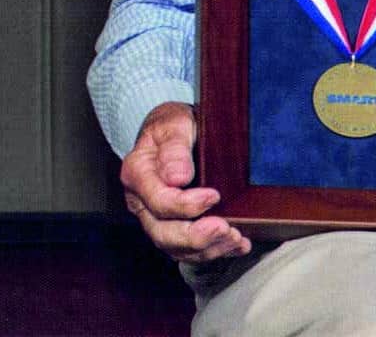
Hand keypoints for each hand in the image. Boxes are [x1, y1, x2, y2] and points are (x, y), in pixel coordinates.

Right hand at [120, 102, 250, 263]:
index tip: (214, 196)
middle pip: (163, 233)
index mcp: (138, 174)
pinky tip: (237, 246)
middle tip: (226, 230)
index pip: (158, 202)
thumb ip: (175, 149)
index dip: (186, 205)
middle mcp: (142, 202)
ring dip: (207, 249)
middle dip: (196, 238)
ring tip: (236, 240)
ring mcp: (155, 217)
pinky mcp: (172, 224)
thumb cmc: (172, 124)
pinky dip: (212, 251)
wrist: (172, 129)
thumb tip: (177, 177)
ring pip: (175, 247)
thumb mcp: (174, 123)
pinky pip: (187, 248)